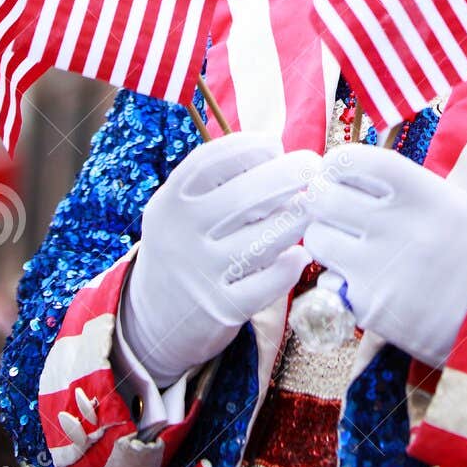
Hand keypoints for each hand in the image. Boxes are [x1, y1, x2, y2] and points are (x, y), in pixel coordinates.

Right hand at [120, 131, 319, 388]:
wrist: (154, 322)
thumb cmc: (185, 250)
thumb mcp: (182, 212)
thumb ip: (217, 184)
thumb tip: (275, 152)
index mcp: (169, 203)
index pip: (210, 161)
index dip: (248, 146)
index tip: (275, 144)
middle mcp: (181, 235)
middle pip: (245, 196)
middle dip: (288, 175)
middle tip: (312, 166)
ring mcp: (200, 273)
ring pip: (264, 239)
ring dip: (297, 218)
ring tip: (311, 208)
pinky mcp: (222, 309)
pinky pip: (269, 281)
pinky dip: (291, 265)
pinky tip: (299, 255)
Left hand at [302, 144, 466, 368]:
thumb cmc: (464, 248)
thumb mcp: (444, 201)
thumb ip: (396, 186)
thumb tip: (340, 173)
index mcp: (422, 193)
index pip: (357, 161)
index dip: (336, 163)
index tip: (334, 170)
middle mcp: (398, 226)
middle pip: (324, 197)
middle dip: (321, 199)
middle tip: (331, 207)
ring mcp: (380, 268)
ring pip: (317, 237)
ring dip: (325, 238)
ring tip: (347, 244)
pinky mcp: (367, 306)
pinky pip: (328, 280)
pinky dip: (338, 279)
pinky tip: (363, 281)